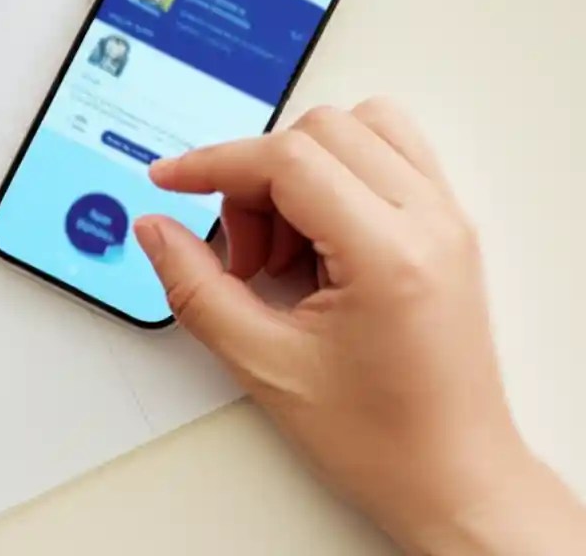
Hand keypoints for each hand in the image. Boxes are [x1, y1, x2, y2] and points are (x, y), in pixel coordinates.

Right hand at [135, 100, 585, 553]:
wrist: (452, 478)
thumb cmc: (380, 439)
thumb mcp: (264, 365)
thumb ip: (195, 288)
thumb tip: (154, 230)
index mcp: (391, 256)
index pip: (288, 159)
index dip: (214, 163)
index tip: (170, 181)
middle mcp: (431, 222)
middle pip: (320, 133)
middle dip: (258, 180)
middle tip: (244, 257)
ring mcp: (448, 220)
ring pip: (359, 127)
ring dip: (301, 168)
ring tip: (284, 248)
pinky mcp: (448, 227)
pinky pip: (389, 153)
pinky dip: (338, 174)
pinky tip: (315, 236)